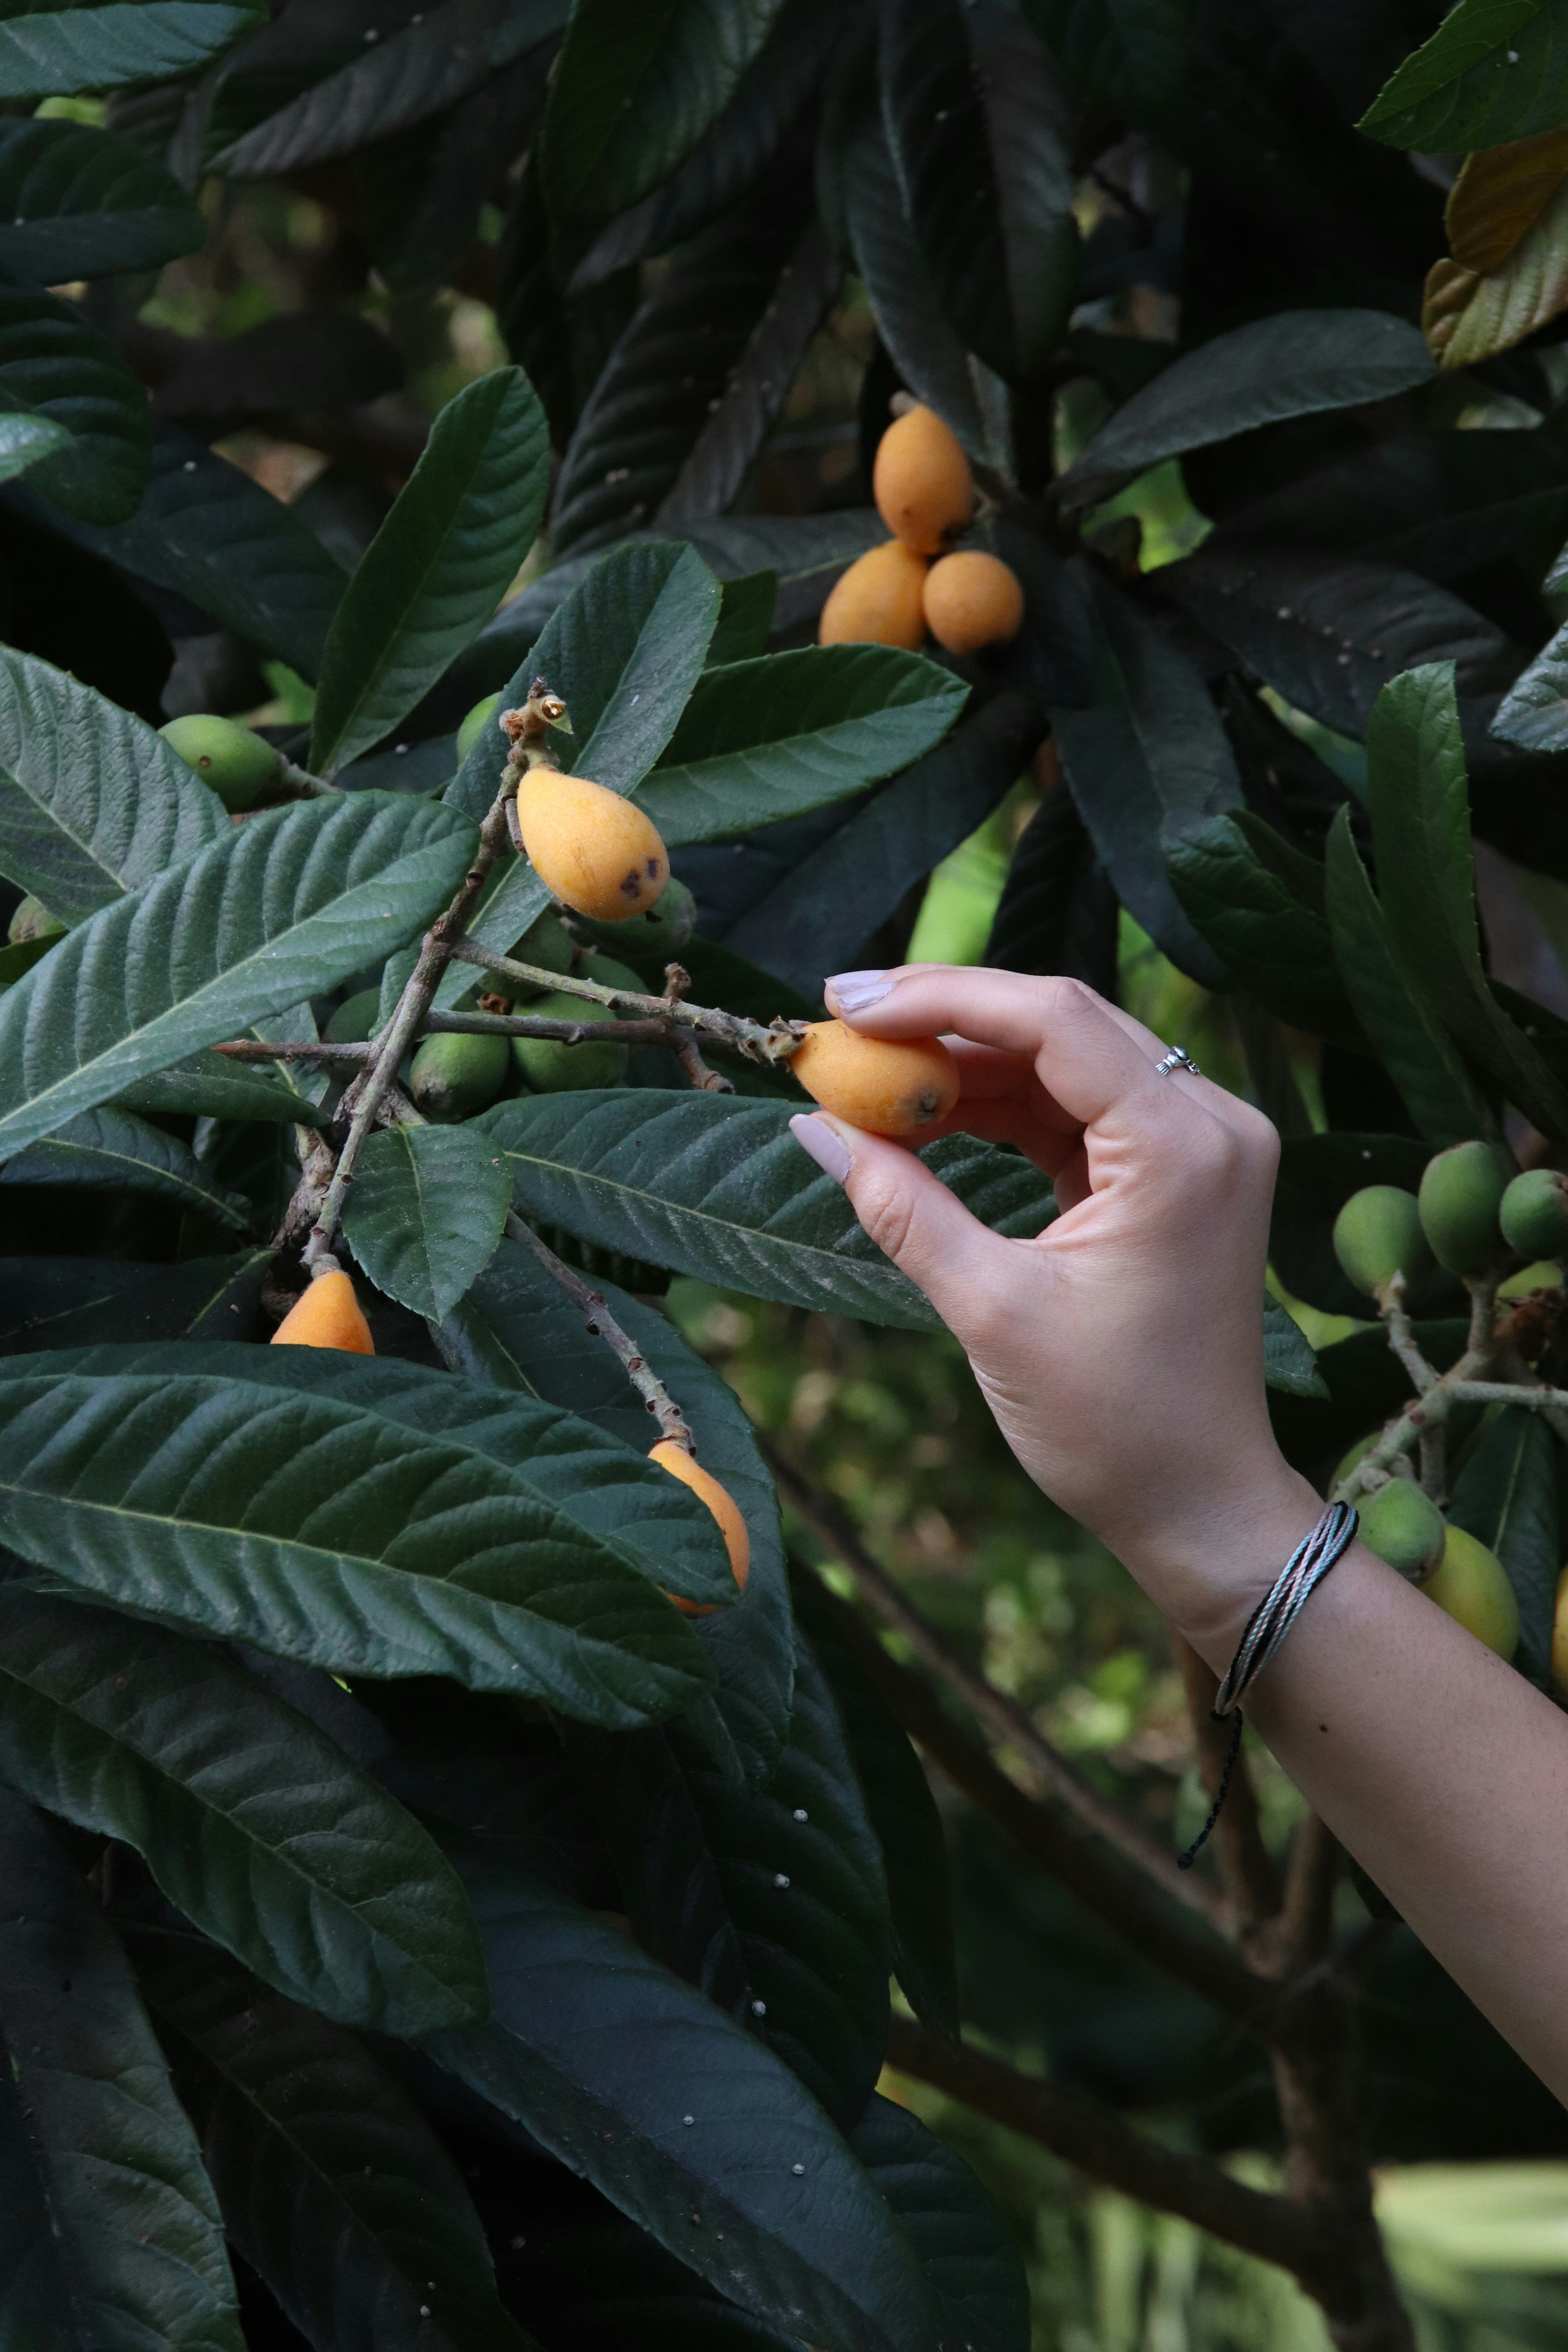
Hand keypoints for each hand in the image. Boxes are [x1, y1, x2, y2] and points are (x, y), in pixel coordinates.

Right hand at [789, 966, 1322, 1653]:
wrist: (1199, 1503)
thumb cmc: (1114, 1425)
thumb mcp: (991, 1311)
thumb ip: (902, 1207)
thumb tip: (812, 1126)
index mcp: (1183, 1148)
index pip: (1053, 1020)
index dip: (941, 997)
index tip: (845, 1004)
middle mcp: (1208, 1124)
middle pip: (1060, 1022)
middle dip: (943, 1016)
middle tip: (837, 1020)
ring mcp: (1196, 1145)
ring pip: (1063, 1059)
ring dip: (964, 1061)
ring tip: (863, 1074)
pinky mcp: (1172, 1172)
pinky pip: (1075, 1107)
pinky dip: (999, 1106)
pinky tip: (921, 1112)